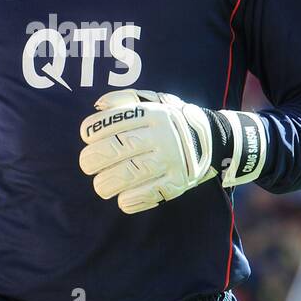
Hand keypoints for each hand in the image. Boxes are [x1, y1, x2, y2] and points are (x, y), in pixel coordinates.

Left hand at [78, 89, 265, 213]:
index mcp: (154, 113)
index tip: (87, 136)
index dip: (94, 130)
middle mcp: (163, 135)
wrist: (212, 140)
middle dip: (94, 158)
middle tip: (87, 164)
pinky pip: (149, 195)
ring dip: (107, 183)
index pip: (115, 121)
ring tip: (101, 185)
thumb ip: (125, 100)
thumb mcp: (153, 101)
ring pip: (131, 174)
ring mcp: (172, 160)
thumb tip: (98, 106)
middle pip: (120, 148)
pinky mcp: (177, 183)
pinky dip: (130, 200)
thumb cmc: (171, 120)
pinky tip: (122, 198)